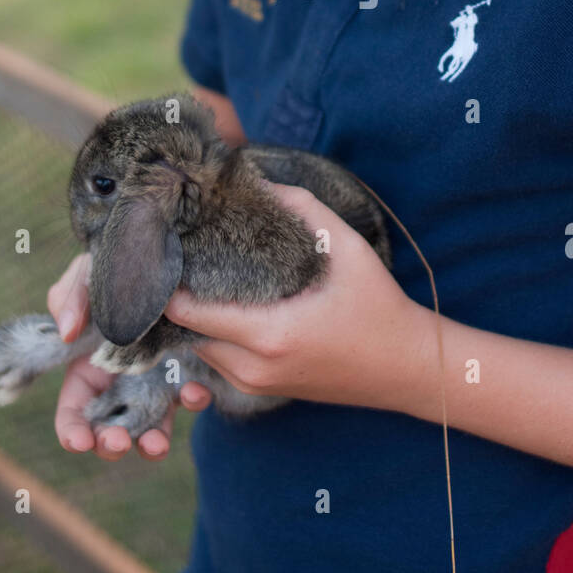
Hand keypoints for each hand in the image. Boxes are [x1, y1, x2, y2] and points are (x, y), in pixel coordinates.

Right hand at [46, 251, 212, 460]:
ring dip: (150, 442)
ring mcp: (153, 382)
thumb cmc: (116, 267)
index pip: (72, 412)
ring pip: (148, 426)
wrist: (167, 257)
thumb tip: (66, 331)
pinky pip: (188, 396)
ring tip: (156, 444)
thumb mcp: (89, 274)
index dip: (72, 431)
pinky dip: (191, 400)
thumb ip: (70, 297)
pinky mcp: (184, 372)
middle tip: (118, 441)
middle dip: (110, 442)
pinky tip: (195, 393)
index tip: (80, 441)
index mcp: (87, 368)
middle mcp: (120, 383)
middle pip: (108, 428)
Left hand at [165, 183, 431, 411]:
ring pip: (201, 348)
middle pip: (186, 330)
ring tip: (199, 275)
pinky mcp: (264, 391)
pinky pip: (221, 360)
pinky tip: (226, 303)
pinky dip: (215, 334)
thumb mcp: (348, 250)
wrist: (407, 369)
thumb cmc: (380, 309)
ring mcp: (257, 385)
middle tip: (179, 256)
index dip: (167, 279)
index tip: (165, 248)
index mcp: (269, 334)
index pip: (186, 311)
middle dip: (178, 295)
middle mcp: (253, 368)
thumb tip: (260, 181)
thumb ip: (304, 210)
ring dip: (196, 317)